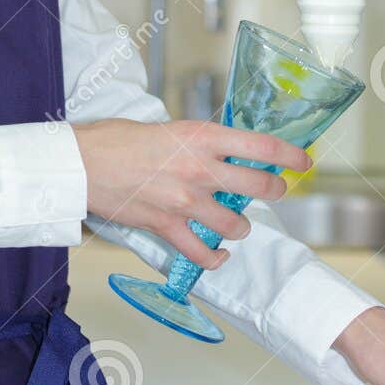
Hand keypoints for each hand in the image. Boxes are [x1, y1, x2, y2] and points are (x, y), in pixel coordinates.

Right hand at [72, 117, 311, 270]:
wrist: (82, 163)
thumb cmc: (116, 139)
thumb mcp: (167, 127)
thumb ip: (197, 141)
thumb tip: (220, 151)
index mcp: (201, 136)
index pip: (262, 146)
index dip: (290, 155)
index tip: (302, 161)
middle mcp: (200, 168)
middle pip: (260, 187)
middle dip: (274, 191)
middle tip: (273, 191)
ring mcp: (185, 201)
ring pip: (237, 225)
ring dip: (241, 226)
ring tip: (234, 223)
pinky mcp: (167, 226)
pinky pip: (203, 253)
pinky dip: (216, 258)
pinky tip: (218, 253)